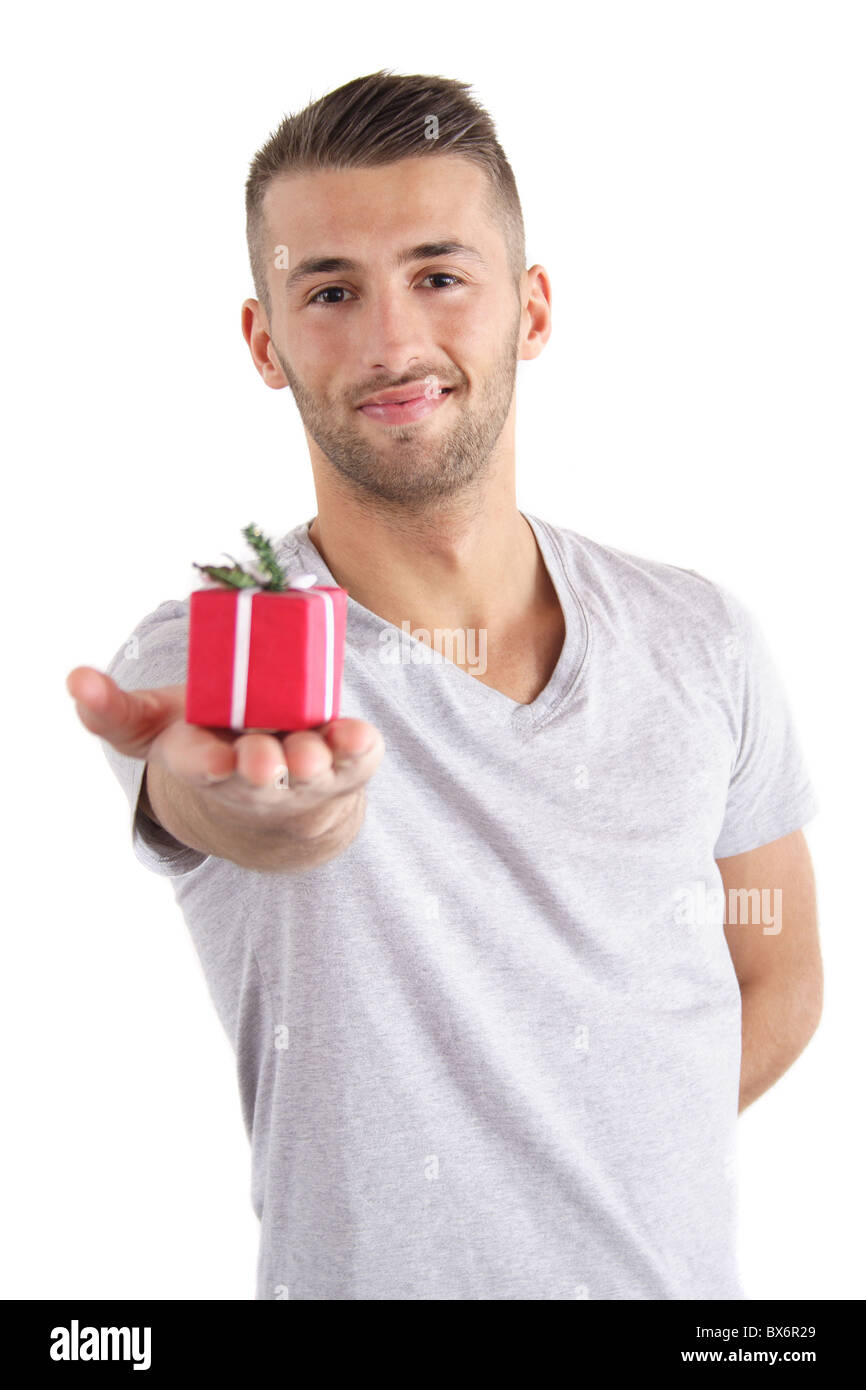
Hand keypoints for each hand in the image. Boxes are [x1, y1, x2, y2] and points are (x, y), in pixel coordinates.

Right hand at [66, 666, 384, 839]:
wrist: (275, 781)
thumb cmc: (210, 742)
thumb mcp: (155, 727)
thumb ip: (113, 709)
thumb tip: (75, 679)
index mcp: (206, 764)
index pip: (201, 769)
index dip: (206, 764)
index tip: (211, 761)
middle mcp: (257, 776)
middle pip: (258, 778)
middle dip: (260, 769)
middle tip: (262, 759)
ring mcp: (305, 773)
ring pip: (309, 773)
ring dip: (311, 762)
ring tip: (310, 753)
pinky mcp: (345, 763)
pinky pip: (355, 758)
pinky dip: (357, 747)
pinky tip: (358, 733)